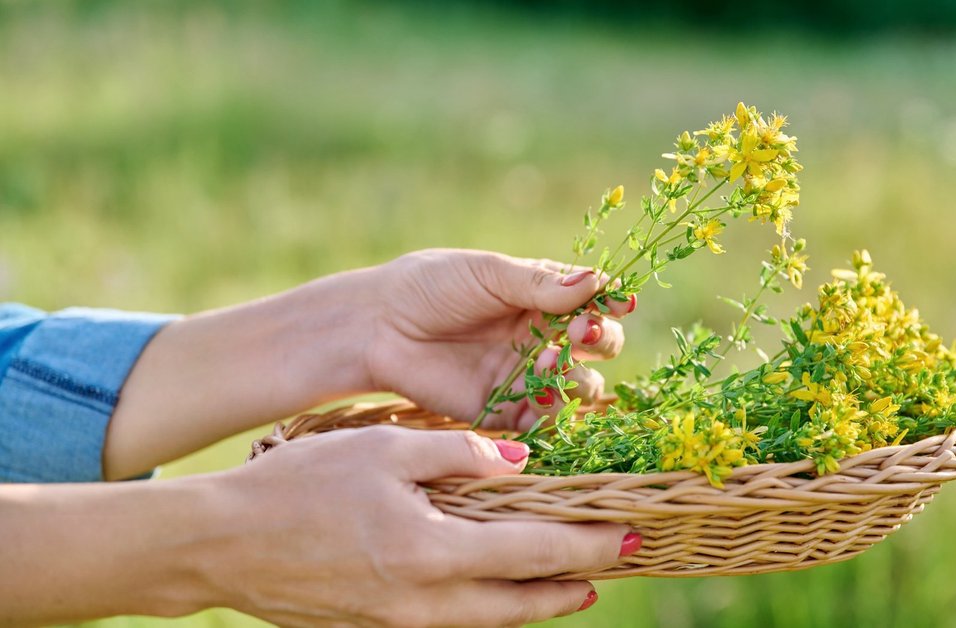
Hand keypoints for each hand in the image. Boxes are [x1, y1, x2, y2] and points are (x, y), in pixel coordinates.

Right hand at [206, 427, 630, 626]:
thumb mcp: (384, 448)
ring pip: (489, 623)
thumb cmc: (299, 486)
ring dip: (535, 605)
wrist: (220, 545)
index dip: (588, 547)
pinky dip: (489, 611)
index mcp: (431, 553)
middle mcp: (423, 603)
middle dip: (573, 587)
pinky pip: (451, 625)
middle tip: (613, 566)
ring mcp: (399, 624)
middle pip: (521, 605)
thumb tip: (521, 462)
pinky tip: (496, 591)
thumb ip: (459, 453)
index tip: (630, 538)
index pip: (534, 555)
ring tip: (569, 586)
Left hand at [364, 249, 635, 429]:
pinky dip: (554, 412)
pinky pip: (544, 419)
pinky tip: (544, 395)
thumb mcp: (487, 274)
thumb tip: (597, 282)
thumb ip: (540, 283)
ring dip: (579, 376)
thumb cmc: (430, 286)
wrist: (377, 327)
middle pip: (598, 346)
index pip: (594, 303)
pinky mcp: (504, 411)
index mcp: (543, 297)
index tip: (620, 303)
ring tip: (550, 361)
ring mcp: (526, 376)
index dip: (612, 305)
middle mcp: (543, 338)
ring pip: (581, 386)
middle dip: (601, 339)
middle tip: (582, 333)